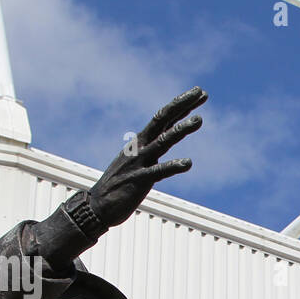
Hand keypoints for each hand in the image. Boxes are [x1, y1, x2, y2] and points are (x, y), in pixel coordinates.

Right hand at [89, 87, 207, 226]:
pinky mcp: (139, 180)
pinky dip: (172, 166)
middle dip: (182, 105)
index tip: (200, 94)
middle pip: (163, 120)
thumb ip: (153, 149)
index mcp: (142, 141)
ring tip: (199, 120)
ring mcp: (139, 162)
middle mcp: (141, 146)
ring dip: (181, 129)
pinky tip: (187, 163)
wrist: (98, 206)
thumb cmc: (121, 184)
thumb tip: (166, 138)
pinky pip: (158, 171)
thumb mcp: (139, 161)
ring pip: (163, 141)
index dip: (183, 106)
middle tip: (201, 92)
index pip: (165, 118)